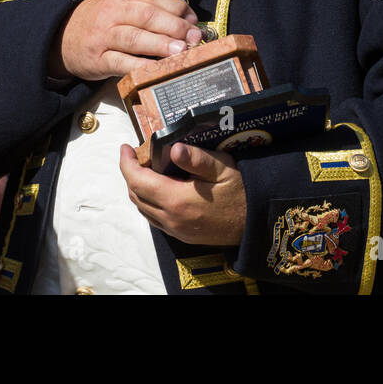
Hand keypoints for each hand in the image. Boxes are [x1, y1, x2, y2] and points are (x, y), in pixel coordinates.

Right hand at [52, 0, 201, 81]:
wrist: (63, 36)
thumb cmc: (101, 21)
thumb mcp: (122, 6)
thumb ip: (152, 9)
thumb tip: (188, 20)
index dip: (177, 6)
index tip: (192, 20)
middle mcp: (113, 13)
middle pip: (147, 16)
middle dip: (174, 26)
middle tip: (193, 37)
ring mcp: (104, 36)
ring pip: (135, 37)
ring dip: (160, 44)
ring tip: (180, 51)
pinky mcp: (98, 59)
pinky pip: (121, 62)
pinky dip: (141, 66)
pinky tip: (156, 69)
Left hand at [119, 142, 245, 245]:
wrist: (257, 224)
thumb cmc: (242, 192)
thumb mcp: (223, 168)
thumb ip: (197, 159)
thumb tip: (173, 149)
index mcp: (177, 200)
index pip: (138, 181)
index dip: (126, 163)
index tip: (126, 147)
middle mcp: (171, 218)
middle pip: (136, 196)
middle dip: (131, 174)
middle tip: (137, 156)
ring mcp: (176, 230)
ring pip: (143, 209)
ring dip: (138, 189)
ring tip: (146, 170)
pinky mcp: (182, 235)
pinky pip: (154, 218)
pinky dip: (149, 202)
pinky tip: (160, 189)